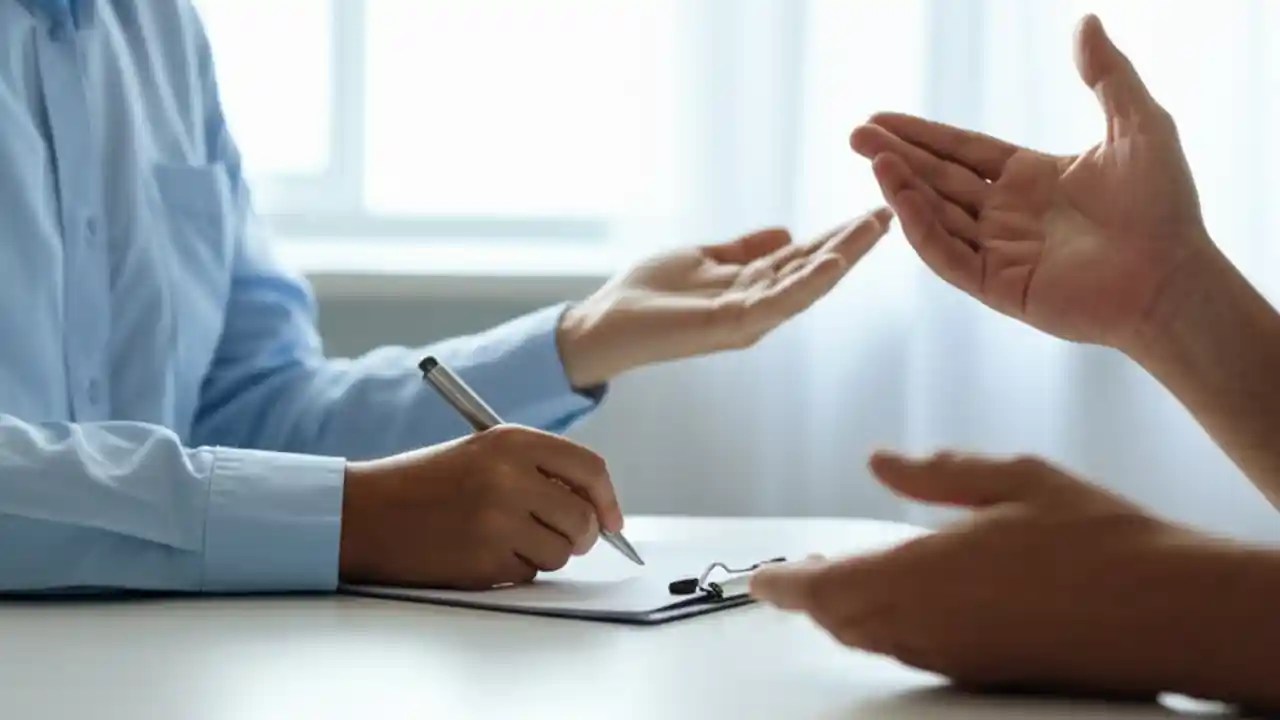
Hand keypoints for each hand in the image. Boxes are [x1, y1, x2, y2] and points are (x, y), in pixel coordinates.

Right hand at [338, 425, 618, 589]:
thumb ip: (539, 471)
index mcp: (512, 441)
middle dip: (583, 536)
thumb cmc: (425, 483)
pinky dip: (515, 569)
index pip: (589, 468)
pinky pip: (528, 573)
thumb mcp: (483, 454)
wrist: (364, 512)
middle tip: (566, 538)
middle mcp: (510, 477)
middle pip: (583, 518)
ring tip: (505, 538)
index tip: (612, 519)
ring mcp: (498, 520)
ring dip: (545, 554)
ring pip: (560, 552)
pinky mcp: (485, 560)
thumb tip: (598, 510)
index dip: (608, 498)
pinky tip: (481, 553)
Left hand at [557, 208, 893, 387]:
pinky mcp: (728, 326)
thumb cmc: (647, 295)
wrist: (604, 324)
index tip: (873, 211)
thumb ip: (743, 249)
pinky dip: (806, 284)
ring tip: (873, 228)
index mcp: (752, 288)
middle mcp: (757, 306)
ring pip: (805, 285)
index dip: (839, 235)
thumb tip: (786, 232)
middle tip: (890, 212)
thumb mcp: (703, 257)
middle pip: (814, 270)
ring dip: (841, 257)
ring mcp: (746, 318)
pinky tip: (831, 262)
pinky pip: (776, 303)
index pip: (804, 258)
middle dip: (853, 243)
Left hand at [750, 452, 1246, 699]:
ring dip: (846, 614)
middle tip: (796, 575)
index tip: (759, 578)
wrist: (1170, 610)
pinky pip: (911, 653)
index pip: (821, 588)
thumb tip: (881, 462)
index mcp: (921, 574)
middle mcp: (928, 625)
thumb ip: (935, 472)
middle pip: (839, 621)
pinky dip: (887, 629)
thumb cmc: (1101, 542)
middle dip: (811, 597)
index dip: (782, 583)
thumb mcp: (1012, 478)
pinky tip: (908, 603)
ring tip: (843, 582)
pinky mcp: (984, 672)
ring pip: (873, 641)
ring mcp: (955, 657)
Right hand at [851, 15, 1212, 350]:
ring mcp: (999, 252)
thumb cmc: (1166, 207)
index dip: (922, 134)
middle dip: (896, 155)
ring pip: (936, 215)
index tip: (880, 119)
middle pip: (939, 179)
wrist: (1174, 277)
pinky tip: (901, 196)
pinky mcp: (998, 286)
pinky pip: (948, 255)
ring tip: (873, 157)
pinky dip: (921, 227)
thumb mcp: (1139, 124)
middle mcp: (1007, 215)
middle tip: (855, 134)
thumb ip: (1107, 75)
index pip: (962, 151)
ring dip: (903, 186)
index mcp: (1031, 178)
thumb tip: (1084, 21)